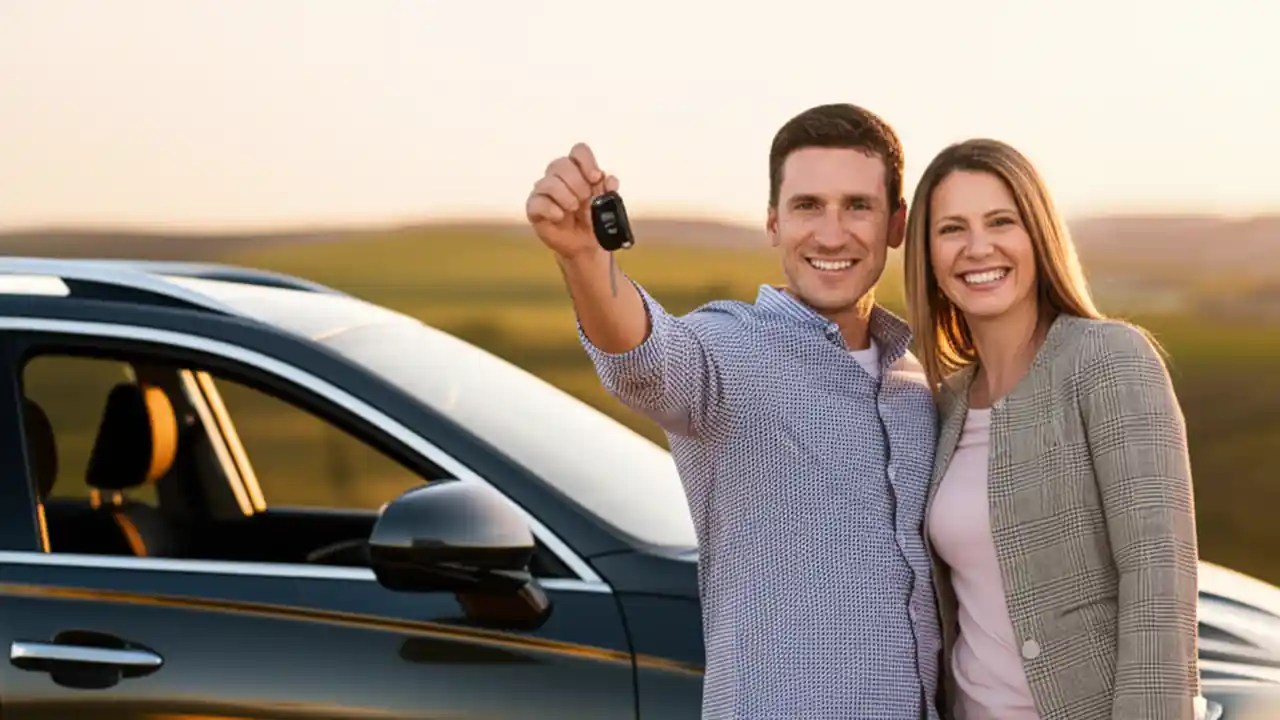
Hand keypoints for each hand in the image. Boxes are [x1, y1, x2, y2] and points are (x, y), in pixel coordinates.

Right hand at [525, 142, 620, 258]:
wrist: (585, 244)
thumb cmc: (593, 220)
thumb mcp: (606, 205)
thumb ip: (609, 191)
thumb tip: (609, 180)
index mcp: (578, 170)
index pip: (578, 151)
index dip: (587, 162)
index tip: (595, 178)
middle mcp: (559, 176)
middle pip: (561, 164)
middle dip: (577, 182)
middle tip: (585, 198)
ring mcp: (544, 191)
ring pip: (548, 182)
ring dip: (565, 196)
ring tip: (573, 209)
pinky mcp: (534, 208)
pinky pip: (537, 202)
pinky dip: (551, 209)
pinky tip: (560, 217)